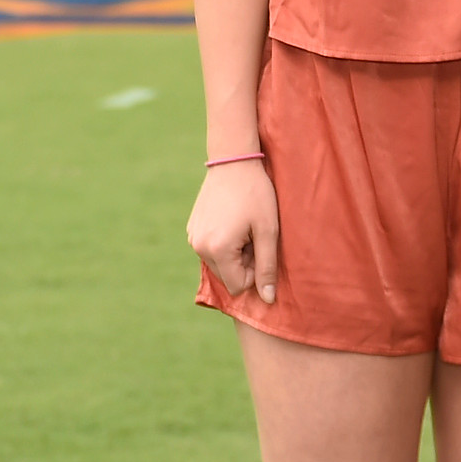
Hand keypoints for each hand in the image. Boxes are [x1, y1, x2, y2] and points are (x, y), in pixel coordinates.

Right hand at [186, 160, 279, 304]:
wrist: (234, 161)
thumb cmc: (257, 195)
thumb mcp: (268, 230)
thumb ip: (267, 266)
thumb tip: (267, 299)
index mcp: (218, 250)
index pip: (238, 286)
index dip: (255, 271)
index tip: (261, 245)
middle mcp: (198, 248)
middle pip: (227, 276)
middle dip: (244, 261)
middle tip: (254, 233)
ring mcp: (192, 238)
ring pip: (219, 263)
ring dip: (235, 252)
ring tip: (244, 225)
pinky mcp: (192, 229)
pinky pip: (210, 249)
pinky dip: (224, 242)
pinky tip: (233, 219)